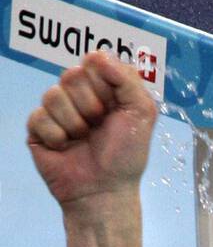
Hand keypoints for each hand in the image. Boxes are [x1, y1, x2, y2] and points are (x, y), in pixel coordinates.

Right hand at [26, 50, 157, 213]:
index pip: (93, 61)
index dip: (103, 83)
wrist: (105, 191)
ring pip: (53, 95)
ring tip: (83, 139)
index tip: (113, 106)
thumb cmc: (126, 156)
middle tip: (98, 126)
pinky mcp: (38, 129)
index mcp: (103, 88)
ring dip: (74, 123)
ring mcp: (57, 111)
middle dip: (90, 105)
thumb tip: (97, 55)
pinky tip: (65, 148)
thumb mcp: (141, 114)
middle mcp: (78, 95)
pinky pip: (39, 116)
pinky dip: (57, 136)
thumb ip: (128, 78)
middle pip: (71, 74)